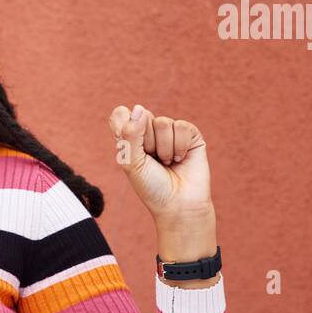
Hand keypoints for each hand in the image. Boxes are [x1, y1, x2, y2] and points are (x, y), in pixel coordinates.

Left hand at [108, 104, 212, 223]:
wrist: (178, 204)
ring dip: (164, 148)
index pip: (121, 114)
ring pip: (163, 122)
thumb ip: (130, 134)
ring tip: (167, 163)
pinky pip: (182, 126)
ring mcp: (170, 132)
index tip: (130, 148)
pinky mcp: (190, 134)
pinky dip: (179, 146)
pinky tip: (181, 159)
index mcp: (130, 137)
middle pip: (142, 116)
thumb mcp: (131, 163)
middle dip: (146, 142)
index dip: (124, 126)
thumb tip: (139, 108)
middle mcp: (149, 131)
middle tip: (153, 161)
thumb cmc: (151, 186)